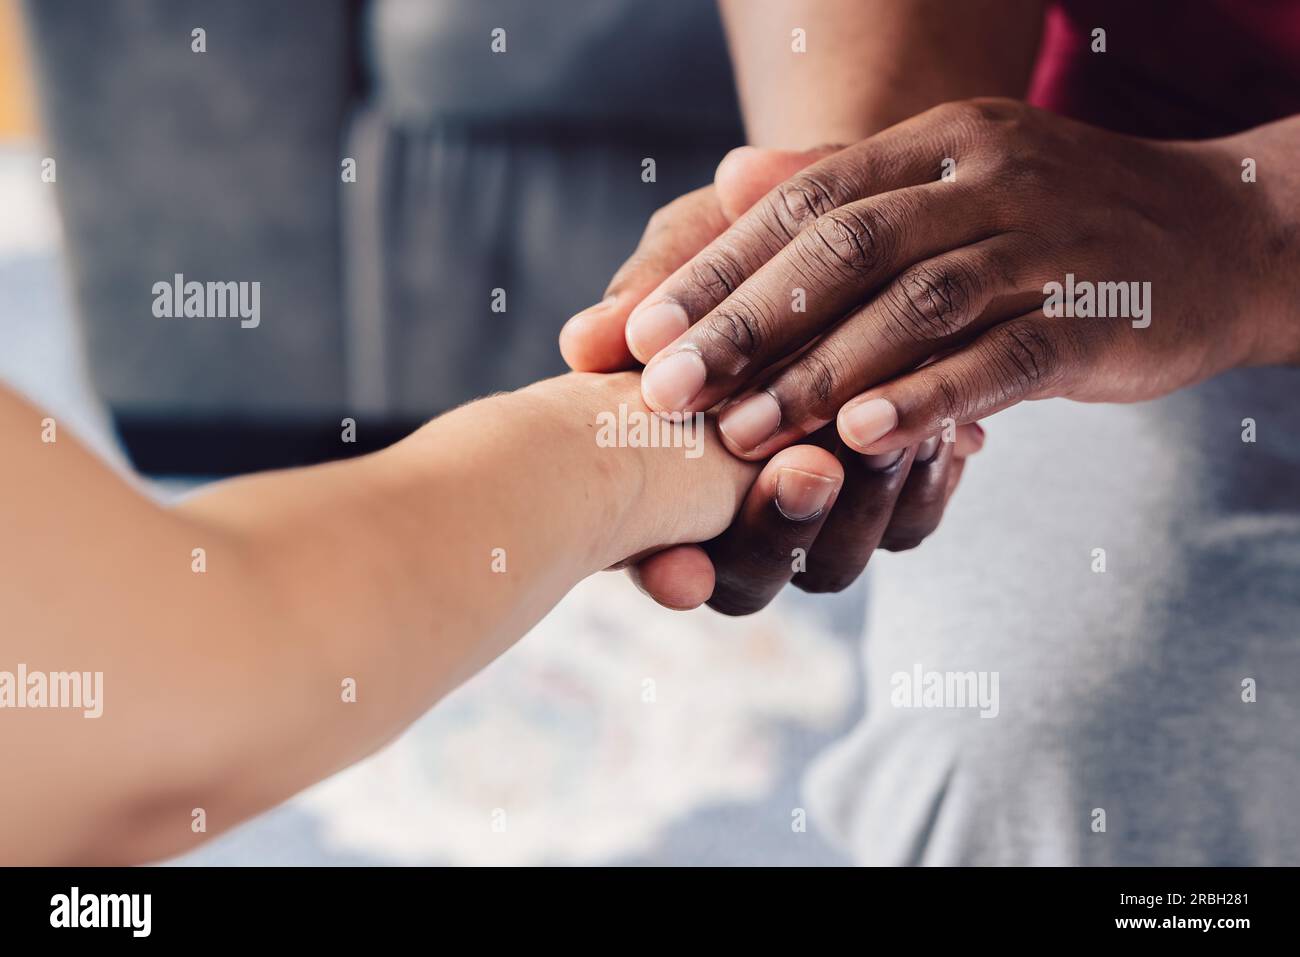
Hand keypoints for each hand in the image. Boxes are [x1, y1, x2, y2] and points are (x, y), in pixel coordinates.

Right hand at [561, 150, 982, 614]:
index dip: (667, 573)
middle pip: (752, 580)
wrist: (855, 231)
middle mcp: (734, 519)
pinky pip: (911, 522)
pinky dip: (922, 482)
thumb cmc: (747, 243)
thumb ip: (656, 291)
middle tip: (806, 470)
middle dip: (779, 531)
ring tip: (884, 436)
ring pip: (837, 562)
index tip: (682, 568)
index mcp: (659, 485)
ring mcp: (818, 519)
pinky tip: (945, 425)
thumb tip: (580, 339)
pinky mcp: (894, 498)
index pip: (659, 560)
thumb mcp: (702, 245)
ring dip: (860, 507)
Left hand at [624, 99, 1296, 459]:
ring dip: (821, 372)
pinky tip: (864, 437)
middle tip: (664, 390)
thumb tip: (725, 179)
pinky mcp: (1100, 317)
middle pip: (845, 248)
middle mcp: (985, 180)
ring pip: (917, 306)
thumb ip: (839, 184)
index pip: (803, 201)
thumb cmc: (1054, 219)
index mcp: (935, 145)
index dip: (717, 268)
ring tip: (742, 434)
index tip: (636, 333)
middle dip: (745, 322)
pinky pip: (1006, 356)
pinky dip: (932, 396)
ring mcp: (1048, 244)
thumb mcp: (949, 178)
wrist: (1221, 231)